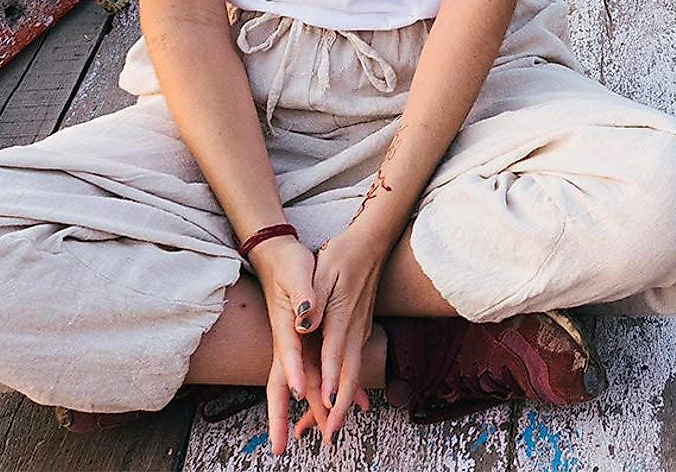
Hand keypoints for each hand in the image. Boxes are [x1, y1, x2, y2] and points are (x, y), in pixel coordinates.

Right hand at [247, 236, 319, 454]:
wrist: (280, 255)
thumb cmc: (289, 263)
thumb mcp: (297, 273)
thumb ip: (303, 296)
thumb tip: (305, 317)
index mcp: (285, 325)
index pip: (287, 353)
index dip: (294, 373)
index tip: (299, 393)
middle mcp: (288, 341)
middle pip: (285, 382)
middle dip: (281, 416)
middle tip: (281, 445)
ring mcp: (296, 345)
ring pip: (303, 384)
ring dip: (311, 408)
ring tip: (322, 434)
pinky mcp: (305, 343)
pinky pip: (315, 374)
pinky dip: (327, 391)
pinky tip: (340, 407)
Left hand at [301, 225, 386, 443]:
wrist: (371, 242)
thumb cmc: (343, 254)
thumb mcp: (325, 272)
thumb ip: (315, 301)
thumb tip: (304, 326)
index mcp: (342, 317)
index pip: (336, 356)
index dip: (330, 381)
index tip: (325, 405)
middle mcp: (354, 329)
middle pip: (350, 375)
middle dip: (341, 406)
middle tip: (331, 434)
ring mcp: (360, 331)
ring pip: (353, 373)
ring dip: (344, 401)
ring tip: (331, 426)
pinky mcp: (360, 329)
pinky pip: (354, 363)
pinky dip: (347, 385)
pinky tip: (343, 398)